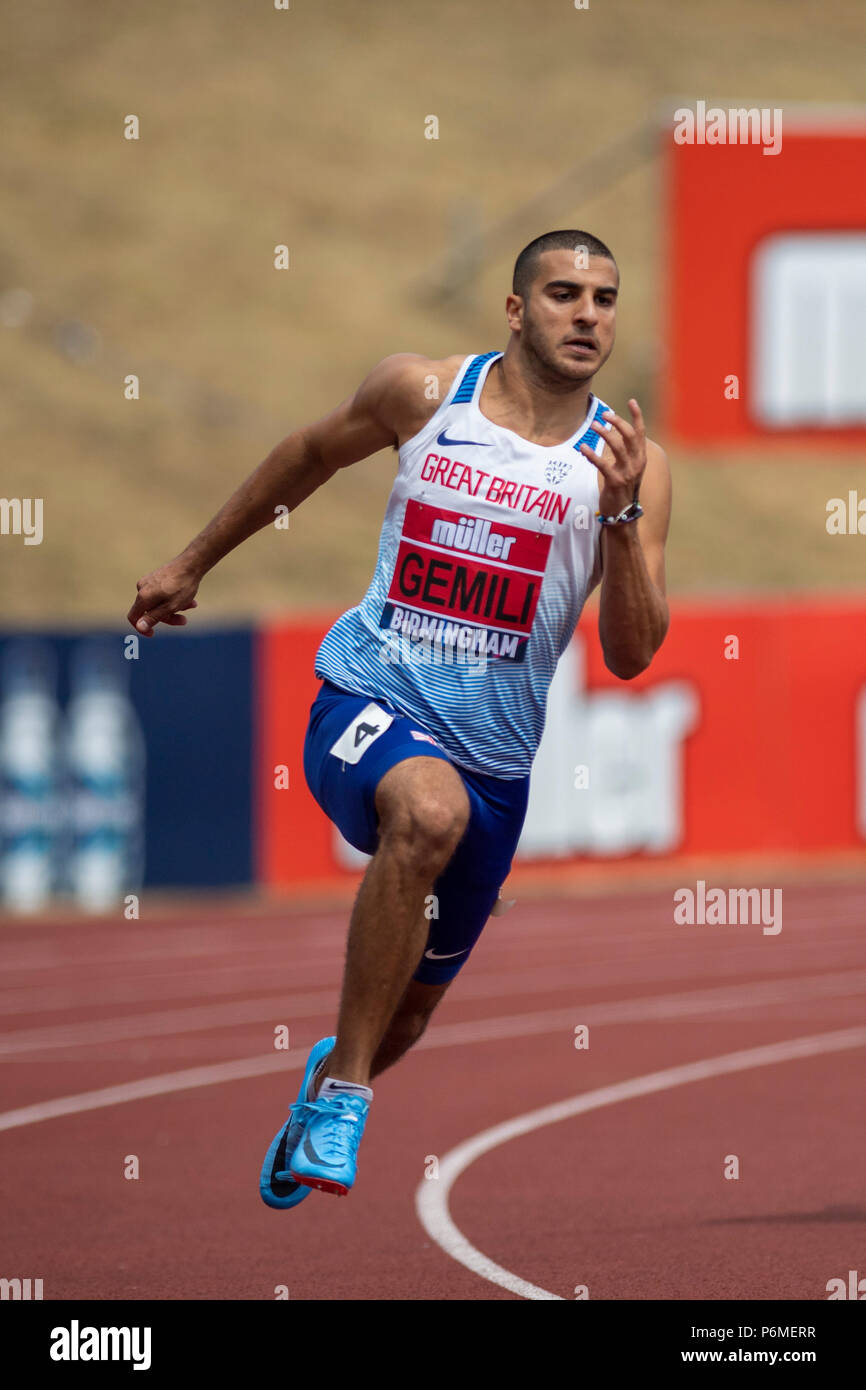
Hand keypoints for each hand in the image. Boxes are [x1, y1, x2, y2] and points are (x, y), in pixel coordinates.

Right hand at [127, 558, 200, 636]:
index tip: (153, 634)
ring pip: (159, 602)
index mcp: (142, 597)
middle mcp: (142, 588)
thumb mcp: (169, 607)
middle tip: (184, 620)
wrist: (191, 564)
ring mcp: (149, 581)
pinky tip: (189, 598)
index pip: (133, 617)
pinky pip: (162, 593)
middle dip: (167, 617)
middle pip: (149, 610)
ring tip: (191, 605)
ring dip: (174, 607)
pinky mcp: (157, 577)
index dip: (141, 628)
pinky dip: (174, 598)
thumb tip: (139, 627)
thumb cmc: (181, 587)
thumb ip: (153, 618)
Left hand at [579, 399, 646, 516]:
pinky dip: (591, 454)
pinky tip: (583, 448)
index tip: (631, 401)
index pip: (641, 432)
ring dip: (605, 433)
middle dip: (618, 422)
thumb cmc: (621, 487)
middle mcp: (637, 463)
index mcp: (641, 457)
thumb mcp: (628, 467)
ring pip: (618, 446)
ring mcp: (627, 472)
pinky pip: (602, 464)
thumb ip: (625, 451)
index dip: (637, 416)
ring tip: (594, 425)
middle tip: (605, 414)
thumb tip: (616, 431)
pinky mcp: (615, 482)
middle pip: (629, 435)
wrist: (622, 513)